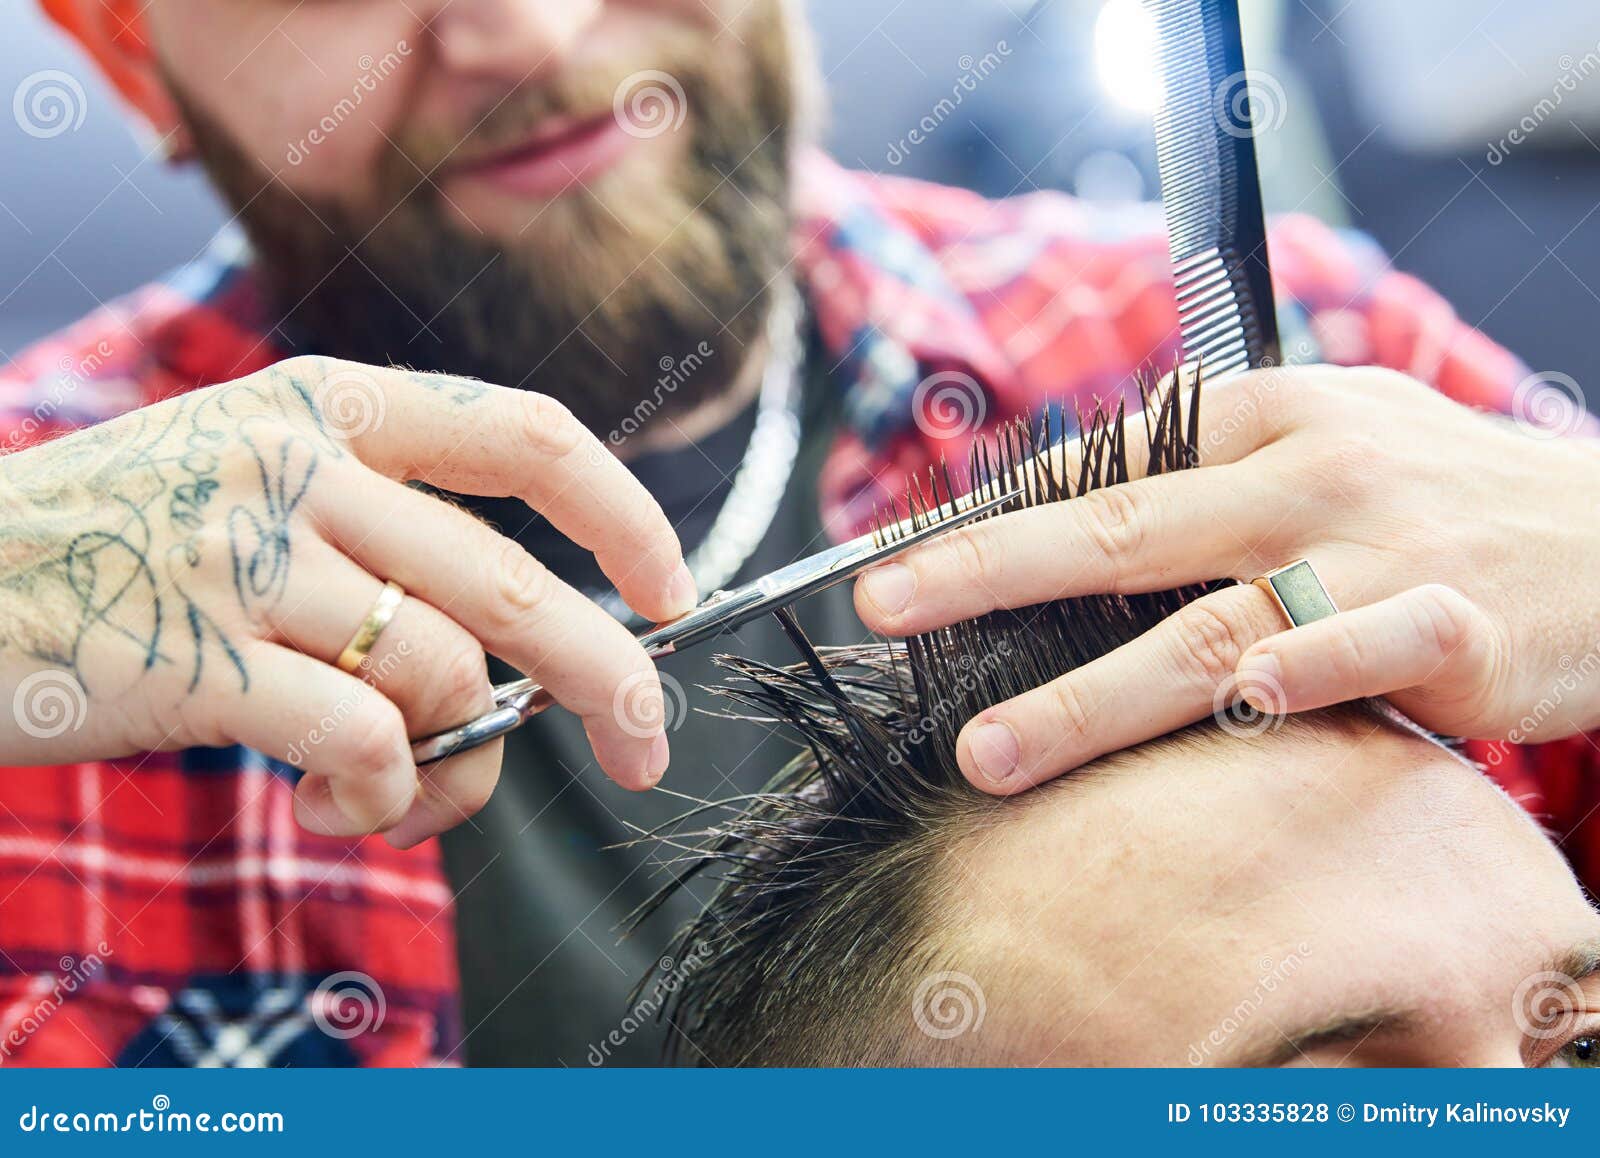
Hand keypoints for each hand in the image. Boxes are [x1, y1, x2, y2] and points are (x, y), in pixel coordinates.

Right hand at [0, 357, 696, 843]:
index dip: (624, 514)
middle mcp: (299, 462)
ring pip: (441, 672)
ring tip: (397, 796)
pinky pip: (364, 737)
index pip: (528, 434)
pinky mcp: (200, 655)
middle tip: (647, 745)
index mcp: (328, 405)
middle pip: (512, 581)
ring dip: (450, 762)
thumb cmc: (112, 553)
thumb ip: (379, 541)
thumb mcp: (243, 481)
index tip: (669, 589)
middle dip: (607, 677)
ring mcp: (245, 555)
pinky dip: (382, 792)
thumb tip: (513, 674)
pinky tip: (342, 800)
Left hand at [854, 365, 1599, 793]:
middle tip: (881, 606)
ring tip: (988, 752)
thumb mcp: (1329, 428)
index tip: (896, 563)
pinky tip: (1239, 711)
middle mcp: (1306, 475)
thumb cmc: (1441, 489)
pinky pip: (1359, 657)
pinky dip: (1298, 682)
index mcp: (1265, 415)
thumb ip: (1204, 461)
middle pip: (1120, 529)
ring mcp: (1378, 553)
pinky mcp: (1453, 629)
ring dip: (1089, 695)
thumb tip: (1062, 500)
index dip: (990, 517)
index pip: (1100, 465)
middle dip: (987, 570)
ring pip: (1208, 627)